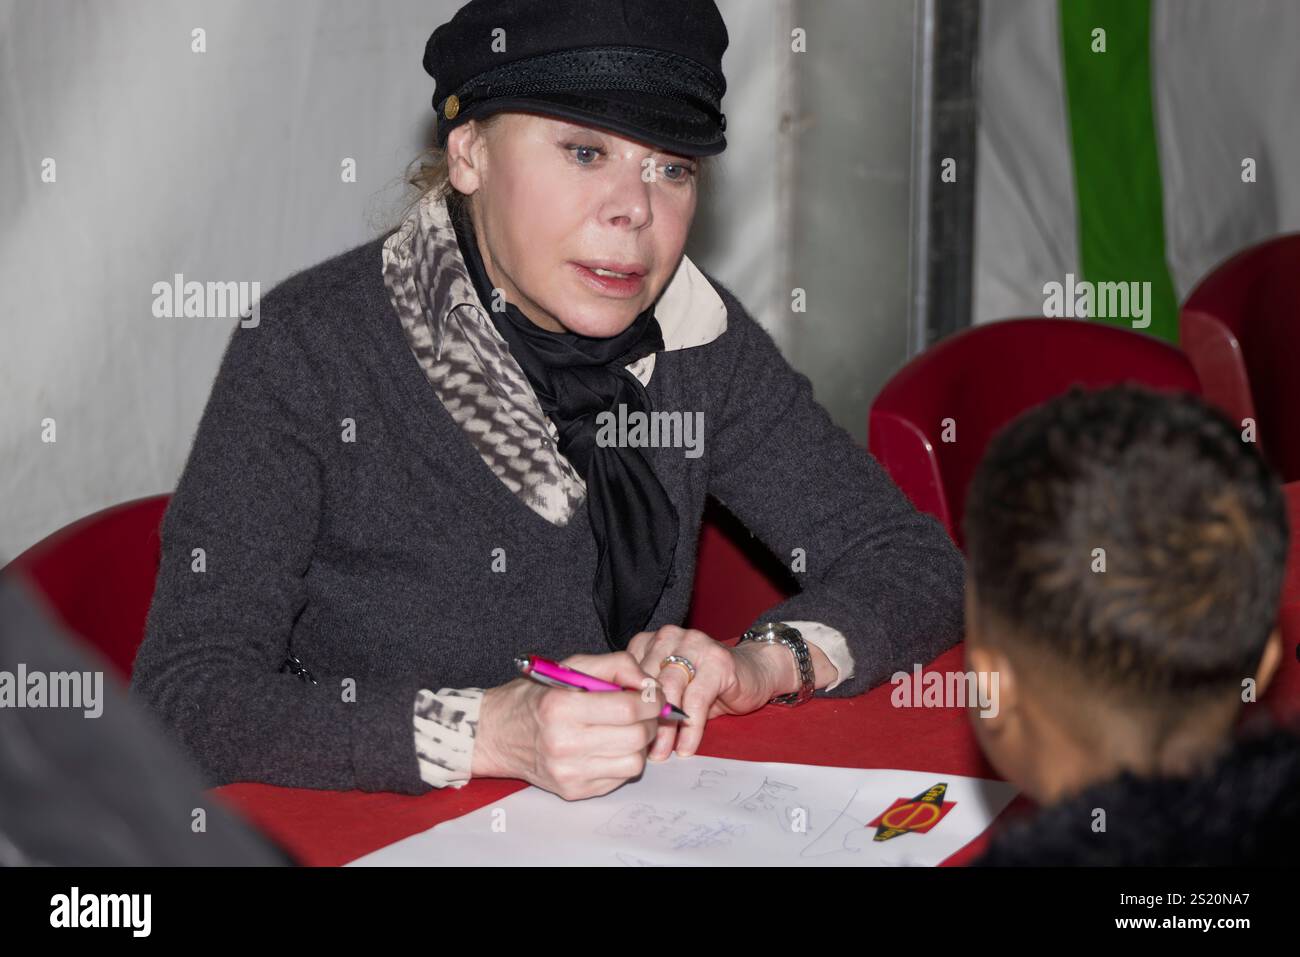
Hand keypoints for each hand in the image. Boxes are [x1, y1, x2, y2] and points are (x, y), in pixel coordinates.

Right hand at [472, 652, 664, 800]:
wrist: (497, 733)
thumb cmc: (536, 696)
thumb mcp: (570, 666)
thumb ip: (614, 665)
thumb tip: (650, 684)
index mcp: (561, 707)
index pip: (628, 707)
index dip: (652, 701)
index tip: (655, 696)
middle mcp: (564, 743)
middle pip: (636, 737)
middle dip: (650, 722)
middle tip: (644, 712)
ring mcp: (569, 772)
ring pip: (634, 762)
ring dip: (639, 744)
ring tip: (626, 729)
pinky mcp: (573, 791)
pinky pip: (619, 779)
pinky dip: (623, 761)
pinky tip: (608, 746)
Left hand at [626, 625, 787, 761]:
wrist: (755, 672)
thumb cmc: (707, 685)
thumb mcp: (671, 690)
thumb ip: (647, 700)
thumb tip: (623, 732)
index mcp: (650, 642)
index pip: (626, 676)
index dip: (625, 710)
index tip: (623, 739)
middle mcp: (668, 638)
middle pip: (646, 683)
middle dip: (643, 722)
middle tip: (640, 752)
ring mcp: (694, 645)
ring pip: (670, 691)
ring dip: (666, 729)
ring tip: (662, 754)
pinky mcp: (717, 660)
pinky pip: (696, 700)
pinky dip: (690, 728)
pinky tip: (687, 747)